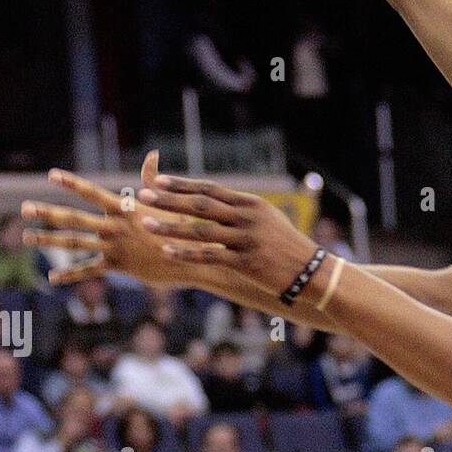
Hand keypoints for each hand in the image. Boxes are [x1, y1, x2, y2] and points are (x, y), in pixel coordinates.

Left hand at [22, 152, 195, 286]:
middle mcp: (114, 226)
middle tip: (24, 207)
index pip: (91, 192)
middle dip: (46, 212)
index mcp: (124, 208)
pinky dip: (69, 274)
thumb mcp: (167, 201)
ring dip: (48, 239)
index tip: (51, 175)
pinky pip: (88, 270)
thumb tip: (151, 154)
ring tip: (27, 237)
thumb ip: (153, 178)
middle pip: (73, 218)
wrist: (192, 258)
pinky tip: (51, 278)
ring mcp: (113, 247)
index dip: (70, 183)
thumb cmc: (182, 227)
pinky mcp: (117, 266)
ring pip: (74, 243)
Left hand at [137, 172, 318, 298]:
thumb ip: (240, 209)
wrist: (308, 270)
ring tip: (146, 224)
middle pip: (201, 205)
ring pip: (200, 231)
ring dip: (170, 227)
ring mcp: (246, 240)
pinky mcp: (245, 262)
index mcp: (251, 203)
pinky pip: (209, 257)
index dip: (183, 185)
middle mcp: (247, 218)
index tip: (158, 181)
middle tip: (143, 196)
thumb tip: (212, 201)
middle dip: (169, 200)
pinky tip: (165, 252)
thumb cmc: (284, 244)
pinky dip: (185, 254)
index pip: (210, 189)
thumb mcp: (266, 218)